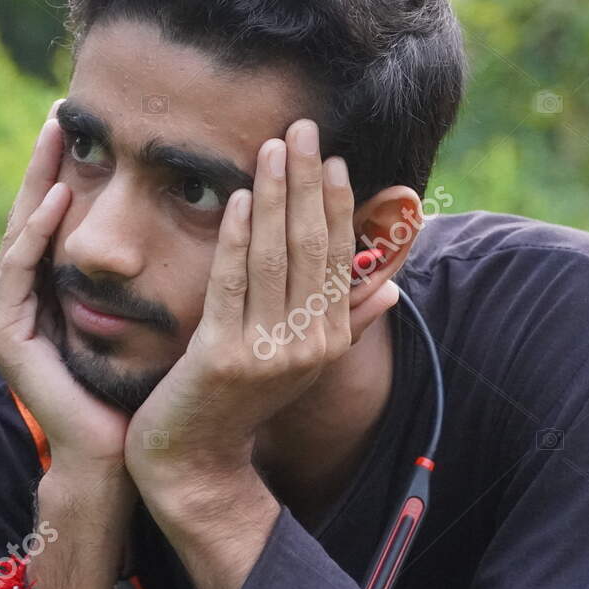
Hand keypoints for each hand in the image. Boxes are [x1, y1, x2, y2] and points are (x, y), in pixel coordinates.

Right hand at [0, 104, 129, 471]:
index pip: (53, 224)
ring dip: (37, 183)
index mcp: (42, 298)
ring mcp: (0, 320)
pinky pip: (20, 271)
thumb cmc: (137, 390)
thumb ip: (135, 274)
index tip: (84, 126)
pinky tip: (57, 198)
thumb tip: (180, 220)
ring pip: (20, 236)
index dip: (65, 174)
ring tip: (53, 135)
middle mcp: (14, 305)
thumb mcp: (138, 315)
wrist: (116, 454)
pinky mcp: (1, 335)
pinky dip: (37, 234)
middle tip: (58, 111)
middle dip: (43, 165)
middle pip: (30, 219)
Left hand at [125, 119, 398, 491]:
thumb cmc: (242, 403)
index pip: (340, 258)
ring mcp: (267, 351)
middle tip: (302, 127)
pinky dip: (238, 236)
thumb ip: (347, 323)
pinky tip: (240, 197)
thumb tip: (394, 289)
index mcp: (329, 340)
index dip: (336, 204)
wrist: (194, 461)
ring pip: (276, 257)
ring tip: (273, 146)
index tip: (330, 156)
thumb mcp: (302, 363)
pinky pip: (232, 282)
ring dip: (276, 195)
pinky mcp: (222, 355)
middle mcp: (307, 345)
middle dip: (307, 182)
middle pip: (313, 248)